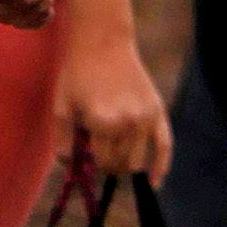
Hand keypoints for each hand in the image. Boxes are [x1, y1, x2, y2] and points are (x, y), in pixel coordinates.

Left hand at [56, 39, 170, 181]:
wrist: (102, 43)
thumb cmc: (77, 74)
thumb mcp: (61, 107)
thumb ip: (63, 140)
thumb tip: (69, 167)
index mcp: (102, 122)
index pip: (100, 161)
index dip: (91, 163)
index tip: (85, 157)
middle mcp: (128, 123)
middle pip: (119, 164)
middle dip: (107, 165)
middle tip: (99, 155)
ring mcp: (146, 118)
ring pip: (138, 161)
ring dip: (125, 165)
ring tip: (115, 158)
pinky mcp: (158, 112)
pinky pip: (165, 146)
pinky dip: (161, 167)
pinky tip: (154, 183)